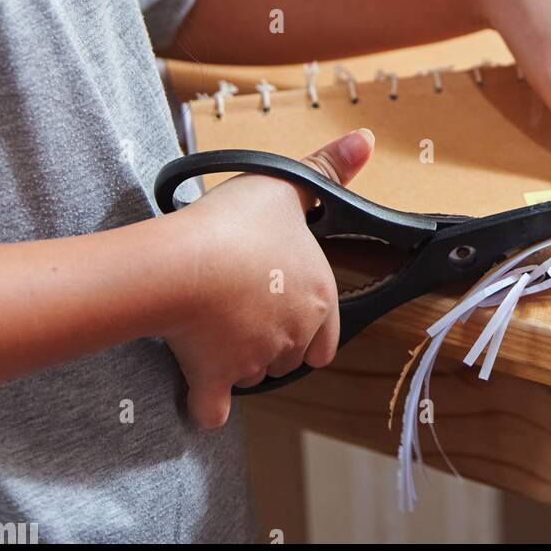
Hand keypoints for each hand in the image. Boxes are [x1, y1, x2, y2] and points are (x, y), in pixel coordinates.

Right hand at [162, 127, 374, 427]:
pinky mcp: (214, 380)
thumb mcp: (286, 185)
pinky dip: (207, 404)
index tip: (285, 307)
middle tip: (243, 307)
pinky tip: (201, 392)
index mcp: (319, 296)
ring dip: (240, 362)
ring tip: (215, 326)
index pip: (327, 335)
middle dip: (272, 340)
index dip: (310, 324)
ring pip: (254, 375)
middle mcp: (294, 335)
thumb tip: (366, 141)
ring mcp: (254, 361)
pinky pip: (213, 409)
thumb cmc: (236, 224)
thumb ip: (328, 168)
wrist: (184, 265)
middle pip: (290, 355)